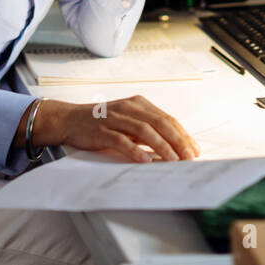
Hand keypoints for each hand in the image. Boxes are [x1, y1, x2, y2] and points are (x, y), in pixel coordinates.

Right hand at [36, 96, 199, 161]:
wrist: (70, 119)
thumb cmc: (101, 123)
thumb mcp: (127, 121)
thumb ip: (147, 130)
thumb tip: (172, 147)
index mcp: (138, 104)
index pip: (166, 119)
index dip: (182, 134)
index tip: (194, 149)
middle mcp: (129, 108)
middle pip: (159, 123)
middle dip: (177, 141)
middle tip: (189, 156)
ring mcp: (115, 118)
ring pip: (144, 131)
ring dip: (161, 146)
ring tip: (173, 160)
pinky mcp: (102, 130)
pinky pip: (121, 140)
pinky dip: (134, 150)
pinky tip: (145, 160)